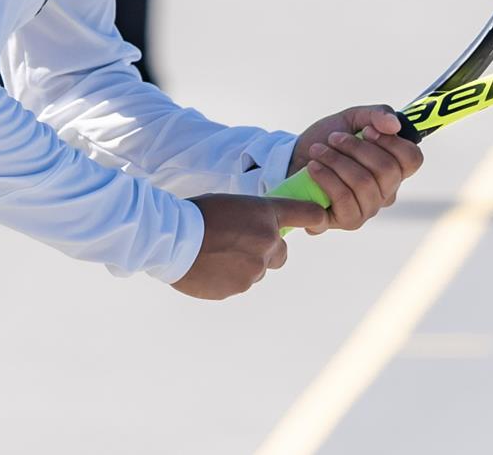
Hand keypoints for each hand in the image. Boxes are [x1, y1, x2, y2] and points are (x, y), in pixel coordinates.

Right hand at [171, 194, 327, 299]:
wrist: (172, 239)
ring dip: (242, 265)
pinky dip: (227, 278)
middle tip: (239, 245)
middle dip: (266, 251)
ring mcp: (254, 268)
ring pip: (257, 269)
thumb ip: (251, 221)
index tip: (320, 219)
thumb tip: (255, 237)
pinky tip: (208, 268)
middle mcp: (267, 241)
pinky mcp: (239, 287)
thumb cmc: (196, 215)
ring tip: (214, 254)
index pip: (305, 213)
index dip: (315, 217)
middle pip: (280, 253)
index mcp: (265, 214)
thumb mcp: (231, 205)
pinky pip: (238, 284)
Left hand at [290, 105, 424, 232]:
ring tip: (317, 151)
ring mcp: (368, 208)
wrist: (293, 158)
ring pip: (364, 184)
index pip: (412, 159)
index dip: (392, 142)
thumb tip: (394, 125)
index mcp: (393, 168)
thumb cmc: (327, 140)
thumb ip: (377, 114)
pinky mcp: (347, 220)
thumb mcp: (351, 119)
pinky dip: (326, 178)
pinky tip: (313, 167)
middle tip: (333, 138)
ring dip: (336, 161)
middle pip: (387, 170)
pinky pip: (344, 200)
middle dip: (355, 148)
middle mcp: (386, 192)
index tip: (367, 130)